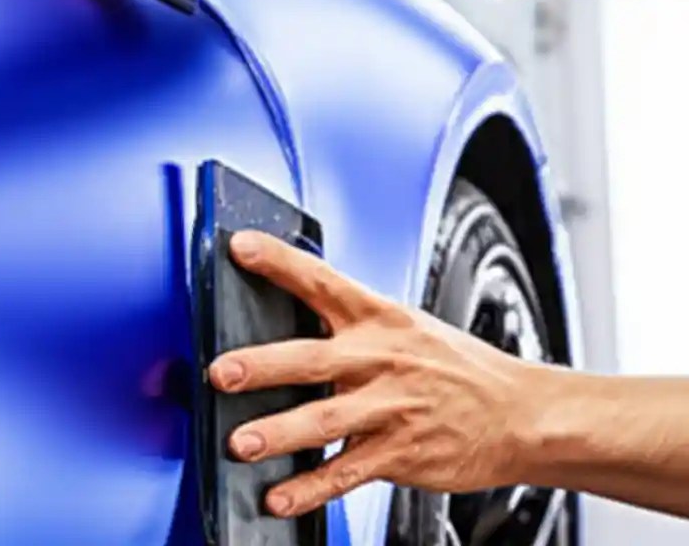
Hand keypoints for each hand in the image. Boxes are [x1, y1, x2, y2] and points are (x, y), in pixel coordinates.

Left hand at [209, 231, 545, 517]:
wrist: (523, 415)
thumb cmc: (458, 368)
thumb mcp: (408, 327)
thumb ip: (351, 322)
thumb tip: (287, 312)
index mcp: (380, 318)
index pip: (323, 280)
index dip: (279, 261)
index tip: (240, 247)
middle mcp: (382, 359)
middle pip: (313, 358)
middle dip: (263, 365)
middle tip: (222, 372)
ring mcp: (392, 408)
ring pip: (326, 420)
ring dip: (279, 433)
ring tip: (241, 444)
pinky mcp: (401, 453)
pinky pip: (346, 473)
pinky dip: (310, 490)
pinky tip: (280, 498)